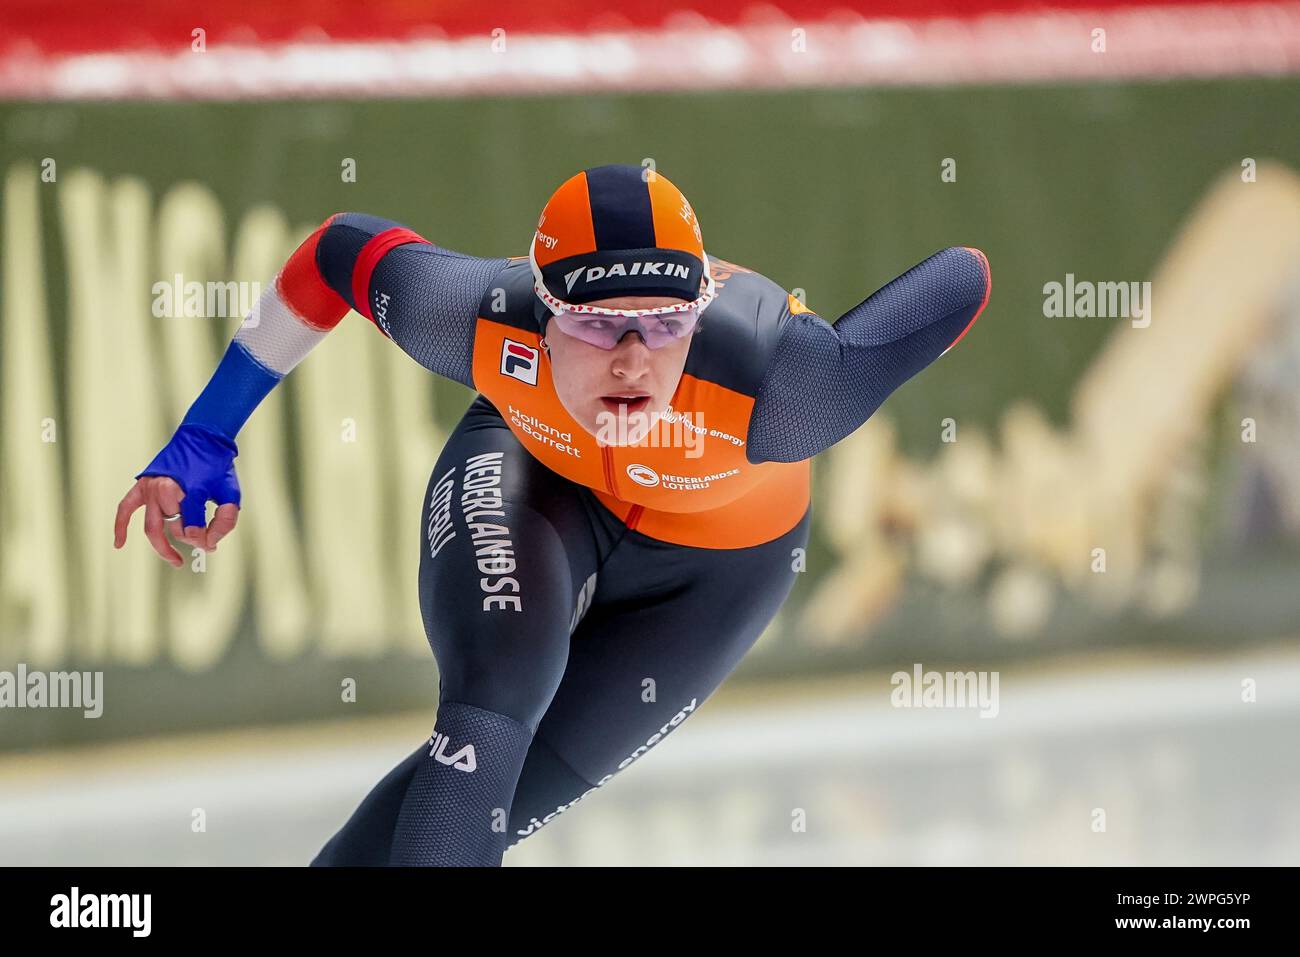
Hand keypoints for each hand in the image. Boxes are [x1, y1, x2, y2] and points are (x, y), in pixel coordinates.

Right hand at [114, 474, 238, 566]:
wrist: (202, 437)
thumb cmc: (217, 466)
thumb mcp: (231, 493)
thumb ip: (224, 520)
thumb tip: (209, 544)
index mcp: (189, 491)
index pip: (194, 529)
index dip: (206, 539)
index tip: (213, 541)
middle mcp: (166, 490)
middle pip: (175, 529)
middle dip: (190, 539)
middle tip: (205, 542)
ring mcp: (151, 488)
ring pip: (153, 526)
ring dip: (163, 547)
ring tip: (176, 561)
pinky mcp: (142, 485)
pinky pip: (126, 508)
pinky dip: (120, 526)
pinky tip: (120, 543)